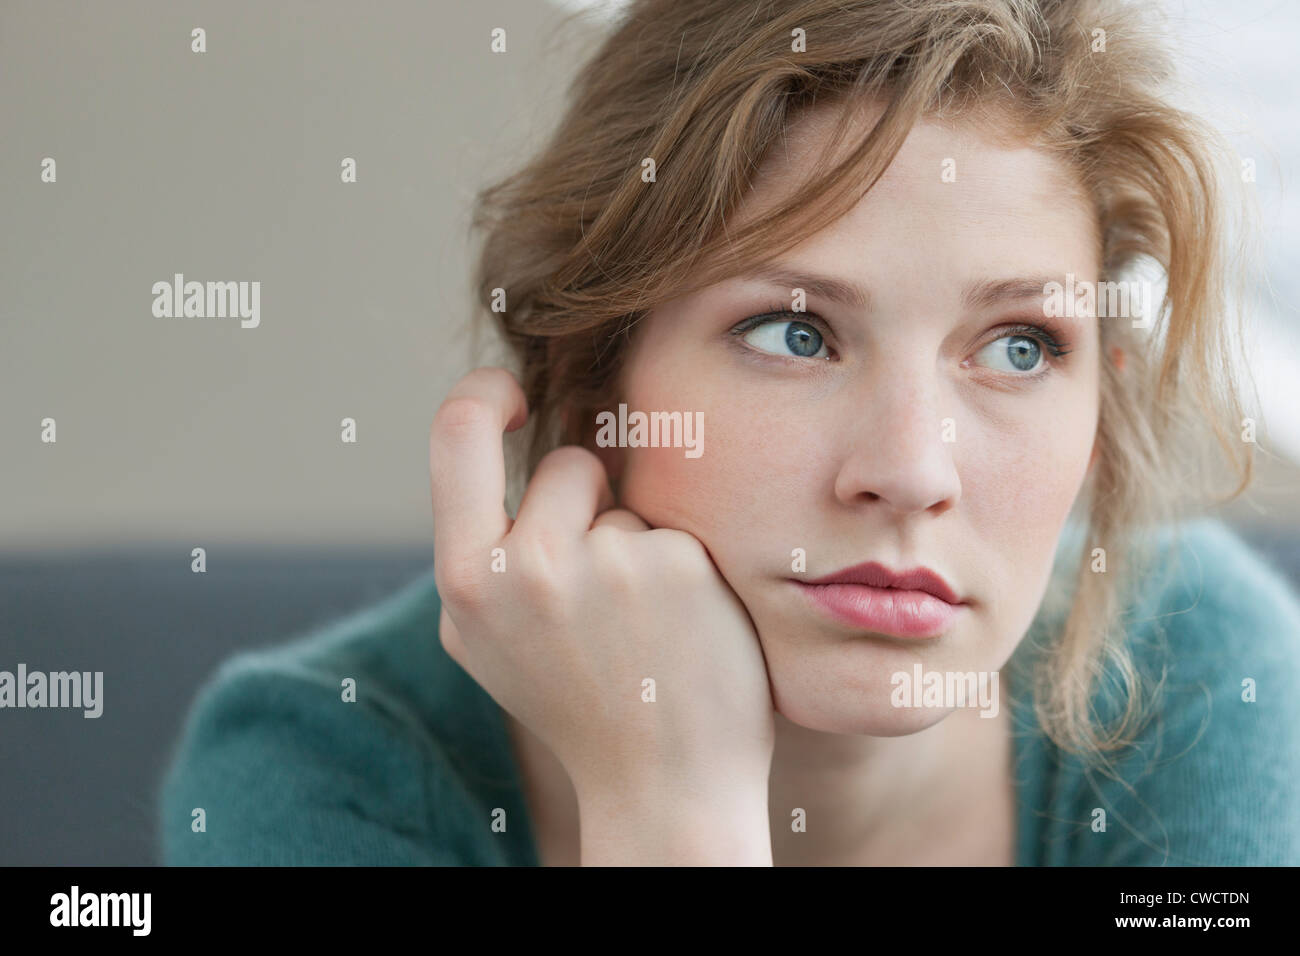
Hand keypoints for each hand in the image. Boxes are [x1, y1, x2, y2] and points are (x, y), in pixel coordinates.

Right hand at [428, 368, 774, 814]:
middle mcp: (524, 570)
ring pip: (624, 499)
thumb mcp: (491, 635)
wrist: (662, 786)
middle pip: (563, 464)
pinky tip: (681, 629)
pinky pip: (674, 528)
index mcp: (465, 583)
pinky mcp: (673, 565)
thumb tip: (505, 437)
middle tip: (603, 595)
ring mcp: (602, 565)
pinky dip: (680, 567)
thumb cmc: (579, 702)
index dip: (483, 392)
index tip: (514, 389)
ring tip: (639, 624)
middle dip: (587, 505)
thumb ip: (485, 547)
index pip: (455, 432)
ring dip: (633, 541)